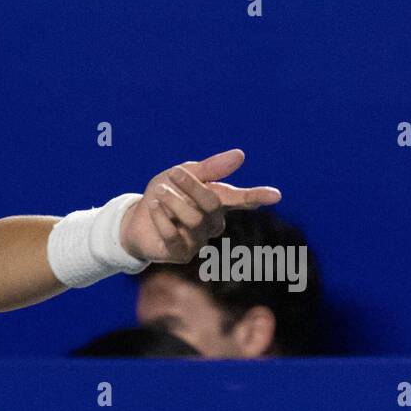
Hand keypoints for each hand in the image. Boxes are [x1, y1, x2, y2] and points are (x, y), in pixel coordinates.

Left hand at [120, 148, 280, 264]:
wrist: (135, 219)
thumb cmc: (164, 194)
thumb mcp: (182, 174)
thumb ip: (209, 168)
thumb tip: (240, 155)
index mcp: (219, 203)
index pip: (242, 200)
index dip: (257, 197)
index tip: (275, 195)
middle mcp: (214, 224)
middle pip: (212, 203)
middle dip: (192, 186)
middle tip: (173, 174)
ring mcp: (199, 242)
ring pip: (193, 219)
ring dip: (173, 202)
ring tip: (159, 193)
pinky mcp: (181, 254)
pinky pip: (174, 236)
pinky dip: (161, 218)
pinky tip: (153, 207)